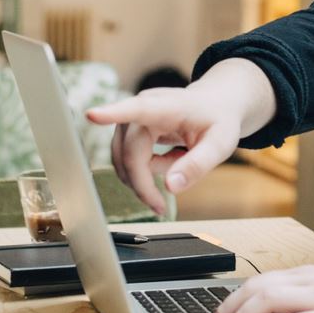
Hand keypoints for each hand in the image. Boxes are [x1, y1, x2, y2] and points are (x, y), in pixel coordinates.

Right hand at [86, 87, 247, 215]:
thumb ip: (197, 165)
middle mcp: (143, 108)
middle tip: (160, 208)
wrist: (215, 104)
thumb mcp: (221, 144)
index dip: (112, 114)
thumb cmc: (219, 120)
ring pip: (124, 160)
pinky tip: (170, 159)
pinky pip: (128, 159)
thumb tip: (170, 187)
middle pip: (129, 154)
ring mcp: (133, 119)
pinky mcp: (129, 129)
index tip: (92, 115)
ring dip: (145, 176)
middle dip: (142, 184)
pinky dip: (146, 169)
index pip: (136, 110)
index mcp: (167, 106)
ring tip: (178, 165)